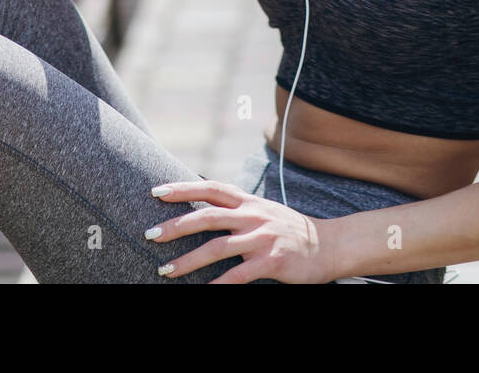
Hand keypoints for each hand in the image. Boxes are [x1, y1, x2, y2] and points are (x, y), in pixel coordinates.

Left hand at [146, 180, 337, 283]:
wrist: (328, 245)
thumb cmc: (289, 230)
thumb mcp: (262, 210)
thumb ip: (236, 206)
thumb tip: (202, 200)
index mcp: (248, 201)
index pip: (211, 188)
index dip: (183, 188)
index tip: (156, 191)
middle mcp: (253, 215)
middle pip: (207, 215)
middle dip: (176, 226)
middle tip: (150, 235)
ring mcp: (262, 238)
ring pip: (218, 247)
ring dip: (188, 261)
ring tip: (165, 271)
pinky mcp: (272, 262)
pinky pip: (239, 275)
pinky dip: (219, 284)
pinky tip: (203, 291)